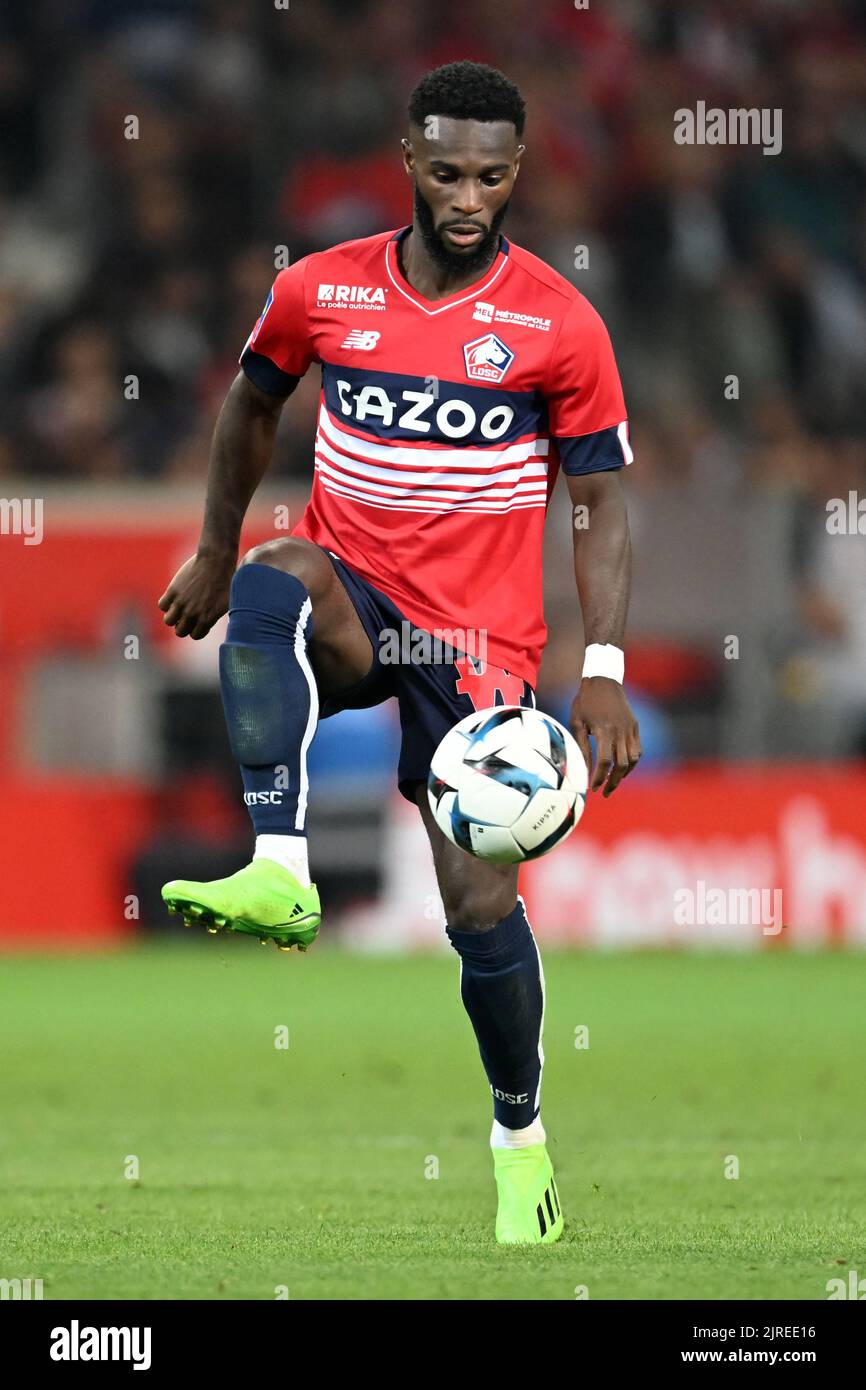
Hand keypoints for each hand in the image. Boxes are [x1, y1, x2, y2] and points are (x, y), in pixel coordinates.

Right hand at [158, 551, 235, 639]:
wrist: (217, 560)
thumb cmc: (226, 580)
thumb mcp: (228, 603)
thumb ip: (217, 616)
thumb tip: (213, 624)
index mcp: (207, 619)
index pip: (195, 635)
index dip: (196, 628)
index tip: (198, 621)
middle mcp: (192, 614)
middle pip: (180, 631)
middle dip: (184, 625)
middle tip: (188, 615)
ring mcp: (181, 602)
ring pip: (168, 621)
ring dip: (173, 616)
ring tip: (179, 607)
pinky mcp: (173, 590)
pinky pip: (162, 605)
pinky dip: (167, 603)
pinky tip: (174, 597)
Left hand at [570, 677, 641, 796]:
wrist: (603, 680)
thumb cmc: (585, 702)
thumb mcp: (577, 723)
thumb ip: (581, 747)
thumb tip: (582, 769)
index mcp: (604, 730)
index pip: (605, 762)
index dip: (599, 777)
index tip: (592, 787)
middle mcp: (621, 731)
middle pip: (621, 765)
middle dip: (612, 782)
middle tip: (604, 792)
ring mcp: (630, 729)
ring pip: (633, 760)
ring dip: (623, 774)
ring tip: (613, 782)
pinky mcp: (635, 726)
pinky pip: (637, 750)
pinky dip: (632, 763)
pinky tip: (622, 769)